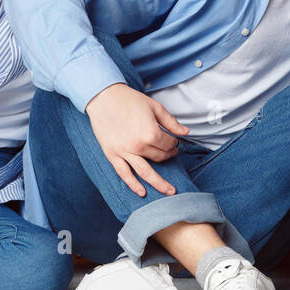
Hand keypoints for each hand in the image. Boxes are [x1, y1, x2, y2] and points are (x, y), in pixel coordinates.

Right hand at [85, 82, 189, 196]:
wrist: (103, 97)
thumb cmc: (129, 100)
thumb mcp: (155, 107)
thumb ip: (171, 122)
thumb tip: (185, 133)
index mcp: (151, 133)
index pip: (168, 144)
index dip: (174, 142)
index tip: (174, 140)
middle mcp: (139, 146)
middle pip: (159, 157)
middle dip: (168, 155)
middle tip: (172, 153)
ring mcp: (124, 152)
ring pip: (145, 172)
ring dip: (159, 183)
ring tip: (170, 192)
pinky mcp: (112, 155)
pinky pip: (124, 174)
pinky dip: (133, 185)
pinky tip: (142, 192)